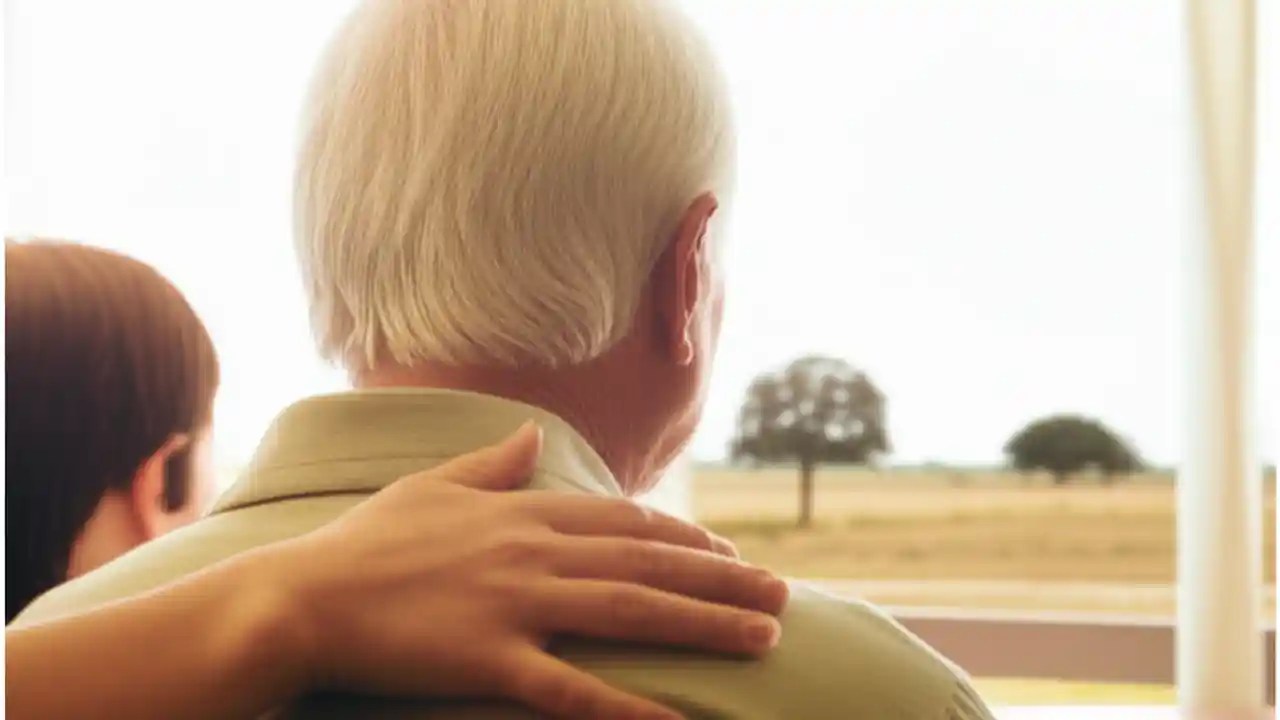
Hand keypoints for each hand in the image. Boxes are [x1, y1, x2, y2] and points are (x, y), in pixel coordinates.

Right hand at [264, 422, 788, 718]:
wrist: (301, 598)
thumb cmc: (364, 545)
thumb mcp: (431, 487)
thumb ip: (491, 464)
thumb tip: (530, 435)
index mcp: (520, 511)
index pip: (622, 519)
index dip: (682, 537)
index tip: (726, 553)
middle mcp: (531, 550)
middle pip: (647, 561)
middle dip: (722, 578)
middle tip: (781, 592)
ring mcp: (515, 603)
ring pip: (631, 610)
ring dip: (705, 625)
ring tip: (766, 639)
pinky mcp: (490, 659)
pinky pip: (574, 688)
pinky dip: (630, 705)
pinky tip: (678, 719)